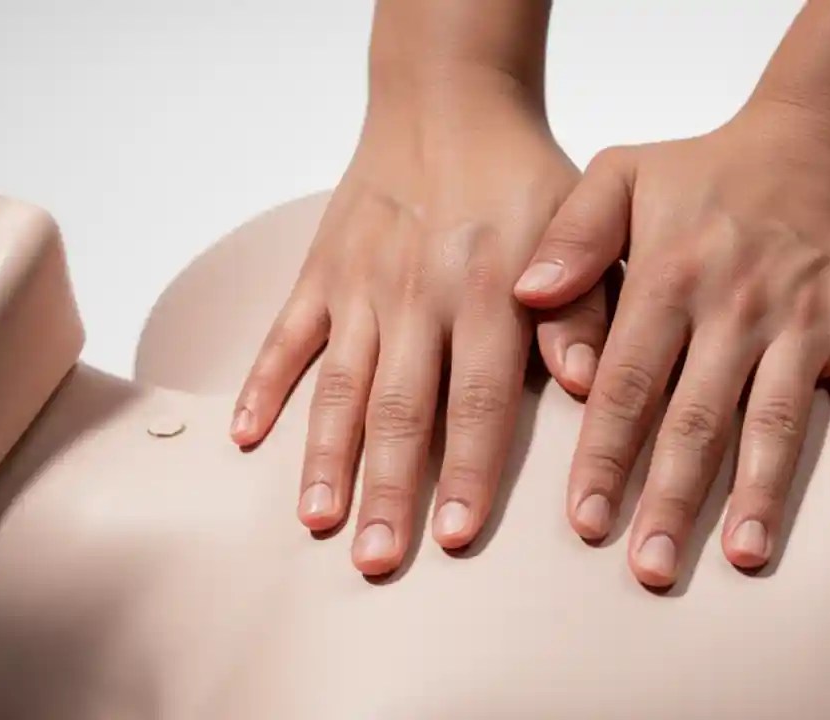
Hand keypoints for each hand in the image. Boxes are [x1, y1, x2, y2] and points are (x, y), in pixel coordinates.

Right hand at [231, 86, 602, 574]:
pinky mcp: (321, 270)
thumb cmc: (524, 179)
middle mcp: (420, 295)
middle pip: (402, 410)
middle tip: (377, 561)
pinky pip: (285, 334)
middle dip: (389, 491)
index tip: (454, 538)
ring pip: (339, 384)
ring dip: (325, 457)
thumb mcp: (578, 227)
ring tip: (318, 522)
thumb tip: (584, 383)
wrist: (449, 104)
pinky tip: (246, 438)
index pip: (479, 400)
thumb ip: (584, 308)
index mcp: (489, 291)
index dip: (468, 472)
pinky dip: (263, 384)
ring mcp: (362, 285)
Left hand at [515, 103, 829, 586]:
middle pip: (697, 417)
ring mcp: (805, 318)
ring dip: (762, 491)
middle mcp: (736, 304)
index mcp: (669, 275)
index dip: (604, 455)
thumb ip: (571, 233)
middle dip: (672, 499)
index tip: (584, 523)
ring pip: (778, 418)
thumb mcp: (623, 172)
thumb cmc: (711, 169)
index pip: (626, 382)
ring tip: (744, 557)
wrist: (823, 139)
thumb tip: (523, 293)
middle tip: (651, 569)